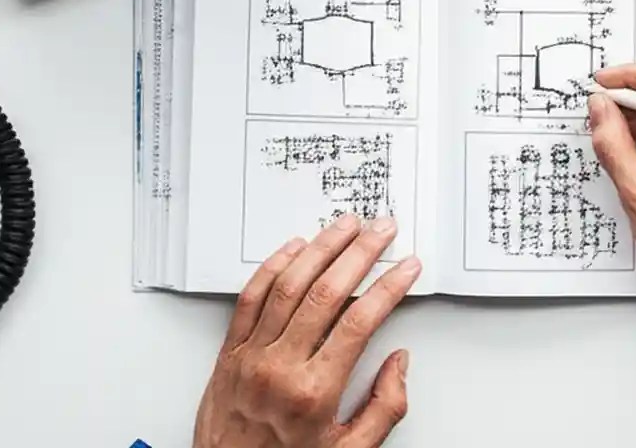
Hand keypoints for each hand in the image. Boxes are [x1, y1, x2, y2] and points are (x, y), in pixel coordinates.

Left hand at [194, 214, 421, 447]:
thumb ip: (383, 409)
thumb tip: (399, 363)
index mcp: (314, 393)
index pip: (359, 323)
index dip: (388, 288)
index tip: (407, 268)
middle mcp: (280, 367)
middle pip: (326, 293)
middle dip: (359, 254)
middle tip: (381, 231)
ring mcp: (251, 355)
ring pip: (288, 286)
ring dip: (320, 249)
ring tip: (344, 227)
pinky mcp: (229, 351)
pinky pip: (250, 297)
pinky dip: (273, 267)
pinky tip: (294, 248)